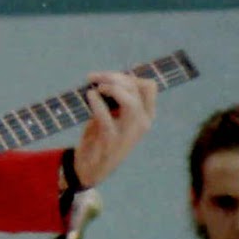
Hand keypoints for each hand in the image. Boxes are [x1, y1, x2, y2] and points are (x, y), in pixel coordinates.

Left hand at [69, 69, 157, 189]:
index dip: (129, 75)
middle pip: (137, 89)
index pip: (149, 87)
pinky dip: (97, 103)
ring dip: (112, 88)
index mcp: (146, 115)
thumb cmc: (102, 135)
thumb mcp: (114, 114)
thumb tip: (119, 71)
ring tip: (96, 86)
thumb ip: (118, 96)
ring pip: (130, 102)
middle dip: (115, 77)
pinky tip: (89, 95)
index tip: (109, 76)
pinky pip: (106, 118)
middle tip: (94, 78)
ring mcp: (128, 133)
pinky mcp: (111, 141)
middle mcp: (142, 124)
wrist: (91, 167)